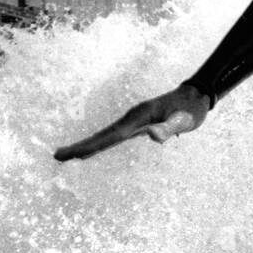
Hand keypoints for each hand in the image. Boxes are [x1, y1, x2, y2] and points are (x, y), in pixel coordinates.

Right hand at [53, 84, 209, 161]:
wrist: (195, 95)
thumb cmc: (191, 109)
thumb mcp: (185, 119)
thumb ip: (171, 127)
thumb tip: (153, 137)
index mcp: (139, 117)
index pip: (112, 136)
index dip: (92, 147)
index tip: (73, 156)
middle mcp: (132, 118)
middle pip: (102, 135)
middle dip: (80, 147)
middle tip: (57, 157)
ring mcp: (132, 121)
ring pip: (105, 136)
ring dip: (86, 145)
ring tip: (66, 156)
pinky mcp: (136, 124)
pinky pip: (113, 136)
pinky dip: (99, 144)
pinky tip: (92, 151)